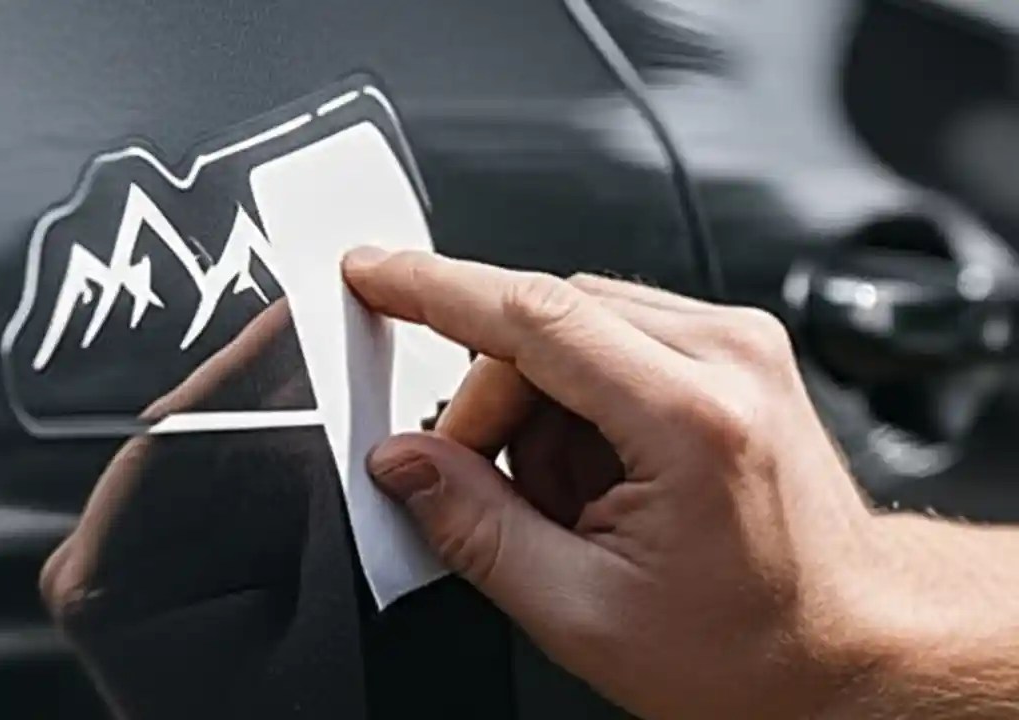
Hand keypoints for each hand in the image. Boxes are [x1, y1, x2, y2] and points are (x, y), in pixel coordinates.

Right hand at [342, 248, 884, 719]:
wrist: (850, 646)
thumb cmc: (751, 645)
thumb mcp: (584, 612)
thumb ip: (473, 528)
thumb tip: (402, 465)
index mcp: (692, 418)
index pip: (531, 315)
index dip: (431, 288)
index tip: (370, 275)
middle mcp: (726, 356)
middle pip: (541, 323)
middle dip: (490, 405)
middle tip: (494, 494)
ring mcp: (735, 345)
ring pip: (571, 329)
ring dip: (537, 409)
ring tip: (576, 502)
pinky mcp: (732, 351)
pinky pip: (611, 340)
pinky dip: (578, 402)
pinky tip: (602, 475)